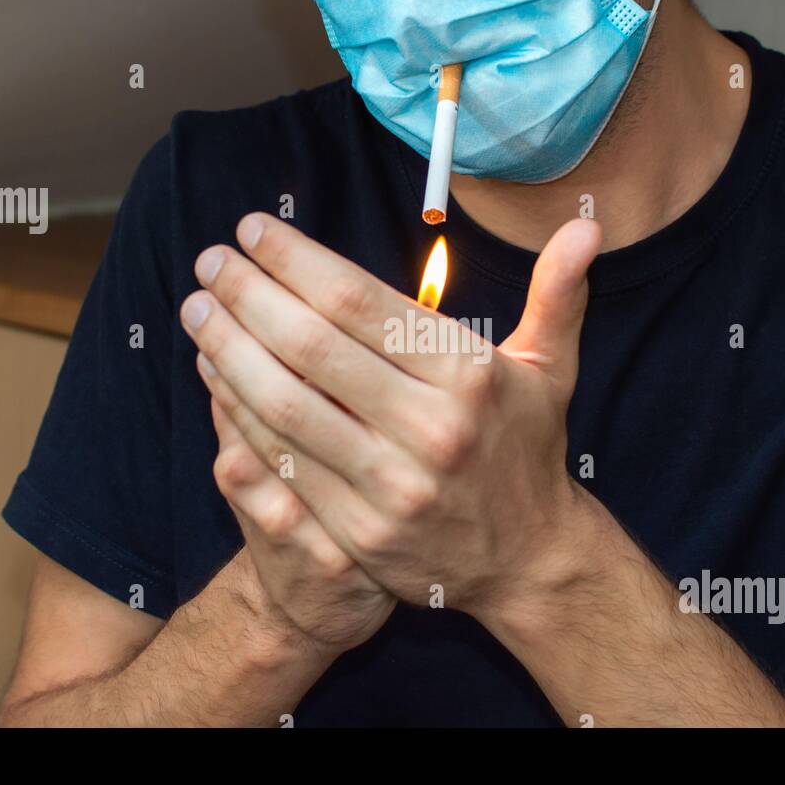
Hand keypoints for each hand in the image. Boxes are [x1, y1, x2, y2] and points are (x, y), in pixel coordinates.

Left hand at [180, 214, 609, 620]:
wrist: (527, 558)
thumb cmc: (525, 448)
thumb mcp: (549, 369)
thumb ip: (559, 294)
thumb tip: (587, 225)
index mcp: (469, 375)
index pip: (358, 302)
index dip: (295, 260)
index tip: (252, 231)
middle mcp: (430, 428)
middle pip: (311, 348)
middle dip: (248, 296)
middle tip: (209, 263)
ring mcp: (392, 487)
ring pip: (286, 407)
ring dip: (228, 352)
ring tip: (197, 310)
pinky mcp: (360, 532)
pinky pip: (284, 466)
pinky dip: (240, 419)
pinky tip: (214, 378)